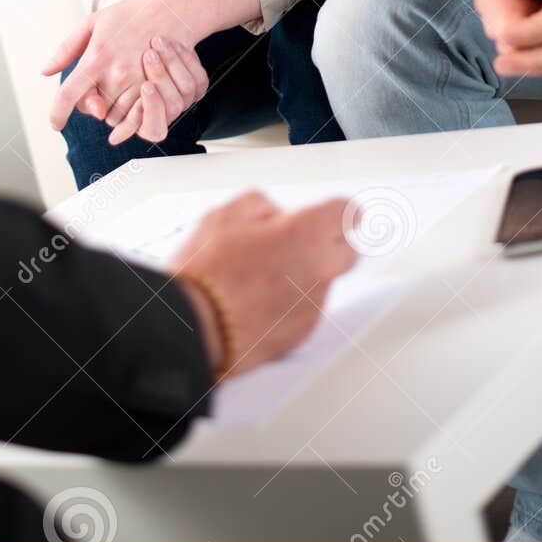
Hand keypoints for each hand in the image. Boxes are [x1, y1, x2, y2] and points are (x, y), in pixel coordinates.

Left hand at [45, 0, 205, 134]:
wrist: (170, 11)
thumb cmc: (129, 15)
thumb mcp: (92, 23)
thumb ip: (66, 49)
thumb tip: (45, 71)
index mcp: (96, 58)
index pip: (68, 96)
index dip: (57, 114)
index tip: (56, 123)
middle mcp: (116, 74)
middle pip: (94, 110)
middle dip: (93, 104)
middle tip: (101, 85)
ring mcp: (138, 83)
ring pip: (115, 117)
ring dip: (112, 110)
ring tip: (119, 86)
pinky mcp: (157, 88)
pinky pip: (138, 117)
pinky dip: (131, 114)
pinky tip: (131, 99)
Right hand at [169, 192, 357, 378]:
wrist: (194, 327)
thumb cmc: (207, 273)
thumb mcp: (226, 215)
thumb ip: (262, 206)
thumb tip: (273, 216)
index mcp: (305, 235)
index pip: (345, 213)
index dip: (338, 210)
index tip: (334, 212)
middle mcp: (318, 271)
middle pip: (347, 251)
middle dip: (330, 243)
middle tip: (303, 241)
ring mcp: (312, 306)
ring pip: (323, 281)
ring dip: (304, 274)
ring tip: (261, 276)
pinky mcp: (301, 334)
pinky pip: (306, 309)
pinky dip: (290, 303)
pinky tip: (258, 300)